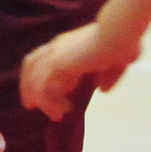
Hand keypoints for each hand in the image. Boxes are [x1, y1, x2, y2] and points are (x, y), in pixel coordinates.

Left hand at [19, 22, 140, 121]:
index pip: (42, 56)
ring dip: (42, 101)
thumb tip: (103, 89)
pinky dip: (50, 102)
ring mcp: (55, 55)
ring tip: (56, 116)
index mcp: (67, 43)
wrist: (120, 35)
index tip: (41, 91)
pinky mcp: (58, 65)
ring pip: (35, 80)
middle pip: (30, 65)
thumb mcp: (118, 62)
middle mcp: (56, 47)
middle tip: (30, 106)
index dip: (38, 73)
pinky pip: (44, 88)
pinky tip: (65, 110)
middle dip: (27, 86)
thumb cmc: (123, 43)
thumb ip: (109, 75)